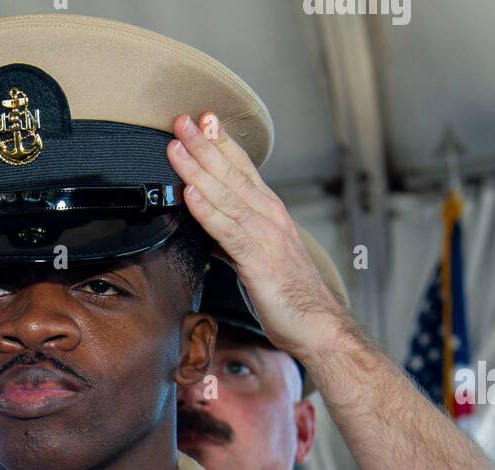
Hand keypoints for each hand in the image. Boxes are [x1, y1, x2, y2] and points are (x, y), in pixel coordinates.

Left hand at [166, 111, 355, 365]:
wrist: (318, 325)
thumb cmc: (291, 296)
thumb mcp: (260, 258)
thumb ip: (238, 237)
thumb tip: (214, 227)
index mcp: (271, 213)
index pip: (244, 169)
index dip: (222, 142)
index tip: (203, 119)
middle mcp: (270, 217)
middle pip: (232, 173)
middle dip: (205, 144)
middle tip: (181, 119)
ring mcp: (265, 236)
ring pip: (227, 196)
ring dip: (199, 169)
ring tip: (177, 148)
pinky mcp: (258, 260)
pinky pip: (228, 231)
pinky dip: (208, 210)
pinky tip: (191, 194)